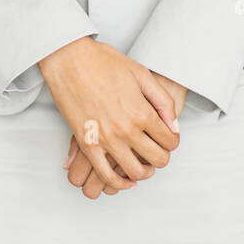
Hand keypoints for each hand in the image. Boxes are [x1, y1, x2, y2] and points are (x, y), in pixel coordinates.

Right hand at [63, 68, 187, 199]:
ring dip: (146, 172)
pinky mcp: (87, 145)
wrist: (70, 60)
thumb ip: (162, 101)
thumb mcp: (141, 73)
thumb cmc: (103, 62)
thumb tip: (174, 125)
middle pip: (157, 158)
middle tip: (160, 149)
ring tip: (146, 165)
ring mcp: (106, 140)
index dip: (173, 140)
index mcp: (142, 111)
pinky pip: (106, 175)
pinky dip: (120, 183)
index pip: (170, 140)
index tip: (169, 137)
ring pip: (135, 172)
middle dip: (163, 156)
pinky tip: (126, 180)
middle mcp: (126, 130)